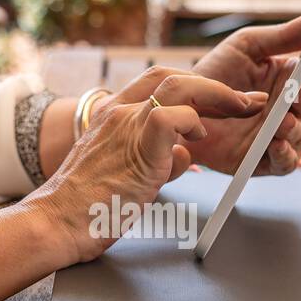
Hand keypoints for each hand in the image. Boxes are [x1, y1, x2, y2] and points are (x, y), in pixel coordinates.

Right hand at [27, 68, 259, 262]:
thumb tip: (183, 157)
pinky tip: (195, 144)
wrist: (55, 223)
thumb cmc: (85, 209)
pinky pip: (170, 119)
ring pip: (176, 87)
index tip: (219, 100)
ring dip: (217, 96)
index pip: (157, 82)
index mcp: (113, 117)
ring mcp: (125, 127)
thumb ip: (156, 159)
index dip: (194, 86)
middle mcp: (119, 114)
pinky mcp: (135, 148)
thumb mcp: (126, 175)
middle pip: (172, 76)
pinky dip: (190, 125)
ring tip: (242, 109)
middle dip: (215, 85)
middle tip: (245, 101)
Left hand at [191, 7, 300, 174]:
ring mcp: (279, 134)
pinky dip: (285, 155)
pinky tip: (276, 144)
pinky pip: (285, 162)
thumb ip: (285, 34)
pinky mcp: (263, 159)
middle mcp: (290, 107)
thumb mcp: (248, 46)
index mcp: (291, 76)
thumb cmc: (214, 74)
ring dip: (296, 127)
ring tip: (282, 121)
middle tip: (297, 91)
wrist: (180, 107)